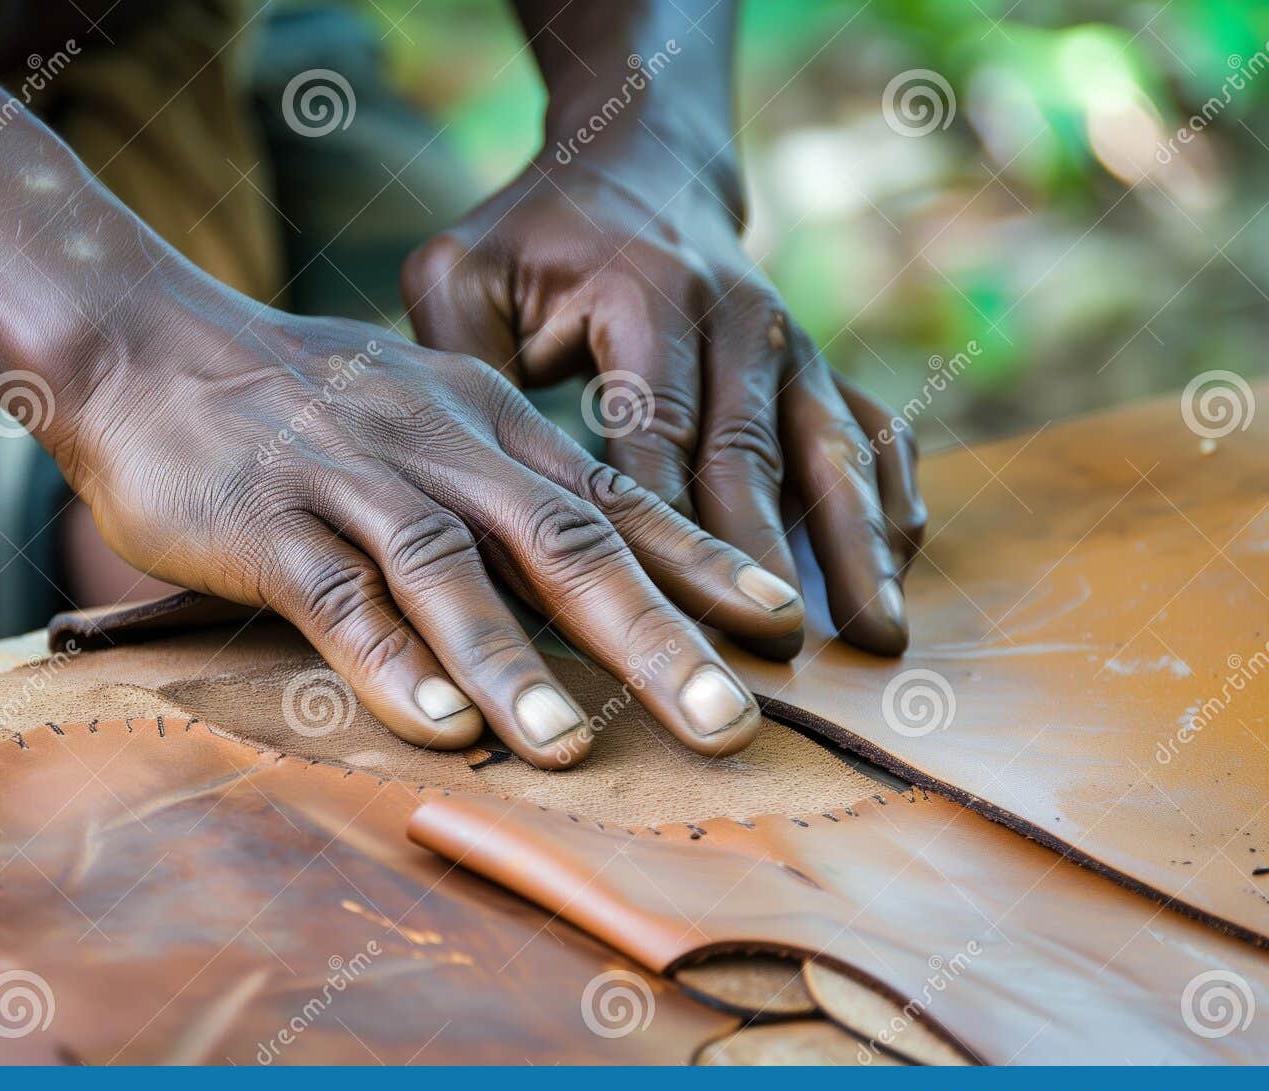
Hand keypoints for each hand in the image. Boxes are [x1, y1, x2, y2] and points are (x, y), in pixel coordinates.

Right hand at [52, 289, 803, 768]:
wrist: (145, 342)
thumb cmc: (301, 394)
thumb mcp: (425, 407)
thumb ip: (501, 477)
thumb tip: (591, 556)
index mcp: (488, 421)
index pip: (615, 496)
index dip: (701, 562)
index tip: (780, 622)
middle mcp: (437, 445)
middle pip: (562, 541)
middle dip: (652, 634)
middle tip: (730, 719)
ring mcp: (349, 479)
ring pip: (448, 570)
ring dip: (515, 661)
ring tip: (575, 743)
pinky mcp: (262, 521)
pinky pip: (333, 594)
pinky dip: (388, 659)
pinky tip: (438, 722)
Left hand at [401, 134, 925, 657]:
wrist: (639, 161)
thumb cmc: (534, 233)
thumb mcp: (465, 271)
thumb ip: (458, 364)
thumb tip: (456, 478)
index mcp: (647, 296)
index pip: (656, 436)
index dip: (664, 535)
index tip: (667, 624)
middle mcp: (737, 317)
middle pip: (755, 459)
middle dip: (764, 567)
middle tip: (774, 666)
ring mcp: (792, 339)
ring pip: (836, 452)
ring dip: (859, 547)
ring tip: (876, 639)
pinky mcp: (819, 360)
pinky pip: (875, 430)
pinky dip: (892, 499)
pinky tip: (898, 572)